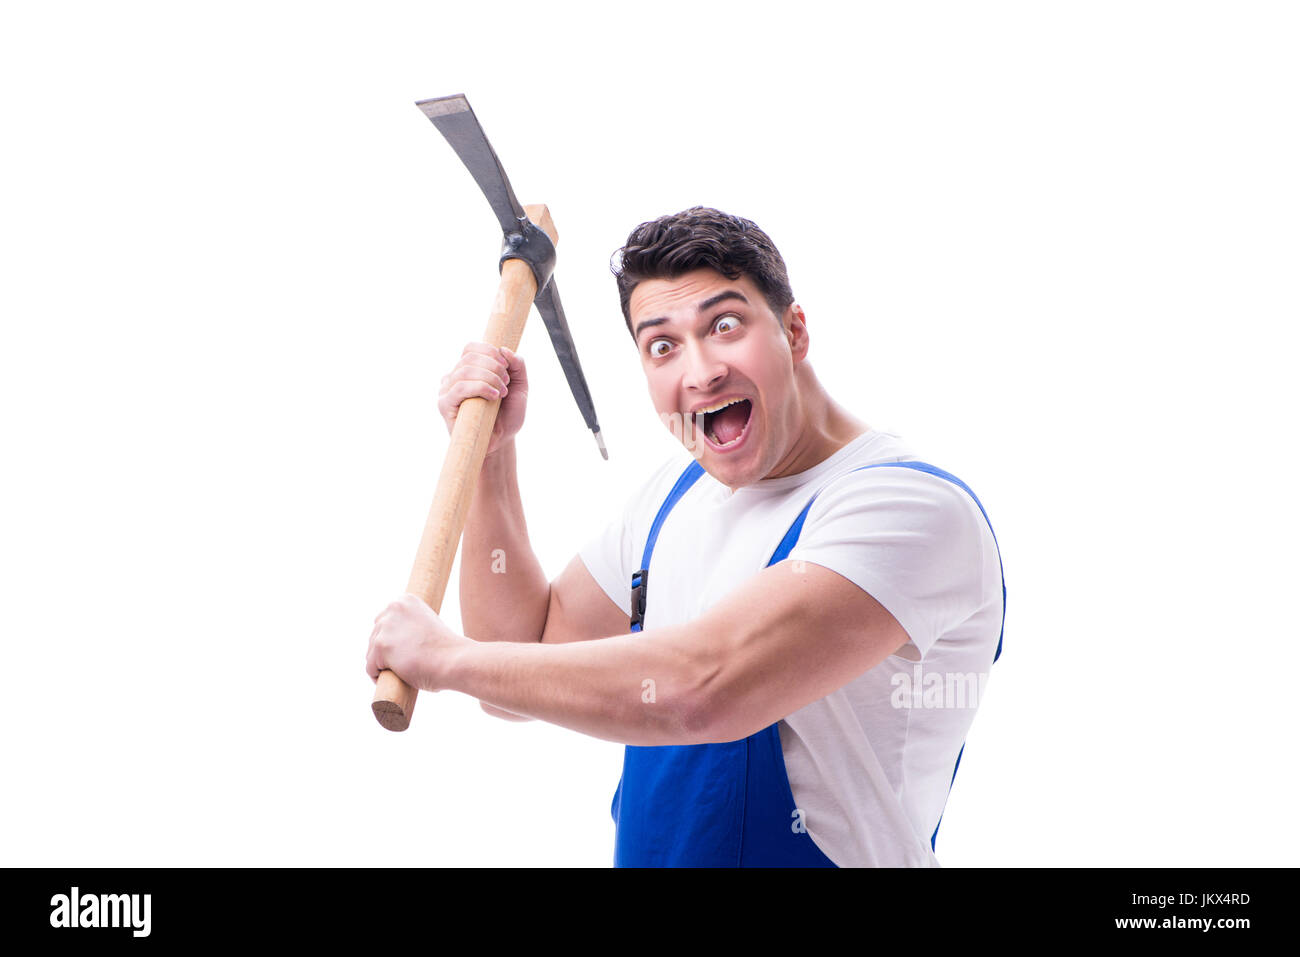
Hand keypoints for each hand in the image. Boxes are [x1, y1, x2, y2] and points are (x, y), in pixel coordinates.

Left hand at [365, 593, 468, 691]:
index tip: (409, 650)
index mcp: (405, 600)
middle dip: (386, 652)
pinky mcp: (380, 645)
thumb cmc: (447, 650)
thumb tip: (396, 643)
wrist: (455, 660)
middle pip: (375, 636)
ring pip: (371, 653)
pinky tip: (394, 679)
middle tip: (406, 662)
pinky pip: (370, 668)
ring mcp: (385, 626)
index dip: (394, 641)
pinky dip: (378, 676)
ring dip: (383, 665)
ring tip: (403, 671)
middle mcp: (392, 607)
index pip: (385, 623)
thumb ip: (409, 627)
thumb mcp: (426, 626)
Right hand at [437, 342, 527, 456]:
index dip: (489, 351)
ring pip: (465, 371)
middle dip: (494, 367)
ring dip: (489, 378)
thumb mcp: (520, 387)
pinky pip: (459, 388)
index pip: (471, 348)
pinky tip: (494, 396)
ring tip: (502, 393)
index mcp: (468, 370)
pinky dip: (480, 387)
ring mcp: (447, 390)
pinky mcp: (444, 405)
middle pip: (469, 357)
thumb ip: (518, 366)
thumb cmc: (507, 415)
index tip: (506, 367)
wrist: (502, 441)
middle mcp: (453, 378)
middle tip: (506, 383)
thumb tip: (503, 349)